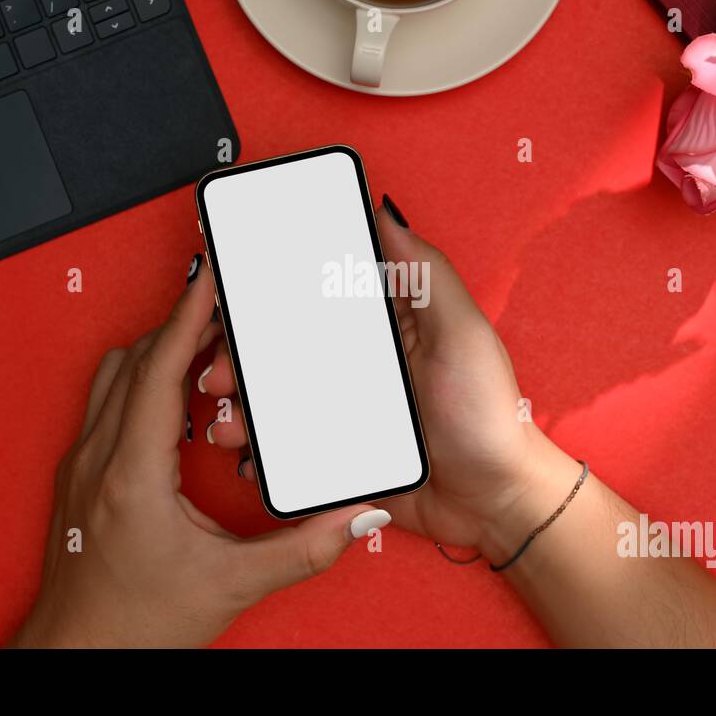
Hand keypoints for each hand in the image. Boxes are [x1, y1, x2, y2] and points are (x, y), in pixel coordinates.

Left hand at [12, 256, 390, 647]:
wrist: (75, 656)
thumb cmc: (136, 625)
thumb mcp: (232, 586)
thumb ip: (303, 549)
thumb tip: (356, 517)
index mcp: (132, 473)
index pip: (159, 368)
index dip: (188, 315)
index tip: (212, 276)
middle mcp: (97, 459)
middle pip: (134, 361)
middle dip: (179, 323)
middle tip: (224, 303)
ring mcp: (80, 467)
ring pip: (112, 379)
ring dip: (156, 351)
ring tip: (202, 342)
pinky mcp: (78, 480)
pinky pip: (105, 406)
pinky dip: (140, 382)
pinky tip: (173, 398)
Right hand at [201, 196, 582, 564]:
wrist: (495, 502)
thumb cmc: (489, 415)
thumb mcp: (461, 334)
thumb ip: (426, 274)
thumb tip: (386, 213)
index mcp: (387, 325)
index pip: (319, 296)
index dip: (274, 294)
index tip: (235, 295)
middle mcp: (360, 364)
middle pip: (285, 348)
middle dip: (243, 354)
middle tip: (220, 370)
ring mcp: (346, 410)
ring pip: (278, 397)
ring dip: (245, 402)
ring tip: (230, 418)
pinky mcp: (340, 454)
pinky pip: (290, 447)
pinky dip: (262, 448)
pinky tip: (250, 453)